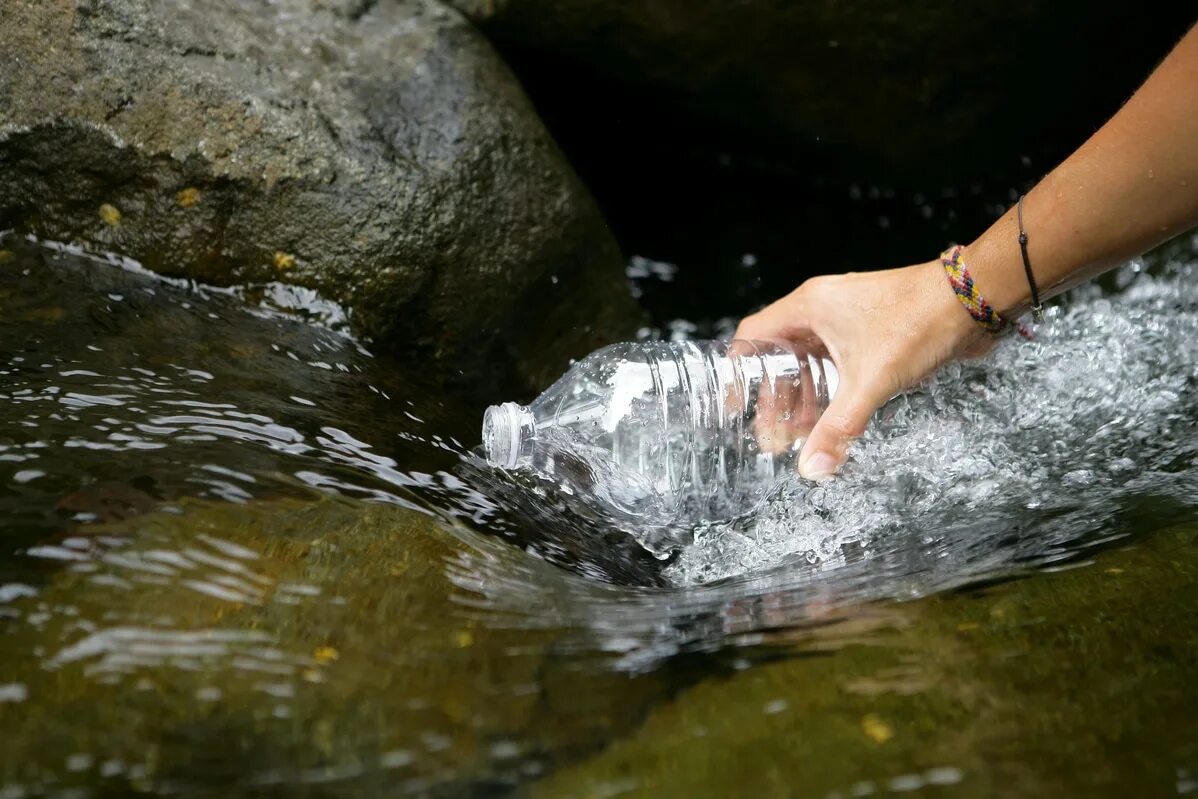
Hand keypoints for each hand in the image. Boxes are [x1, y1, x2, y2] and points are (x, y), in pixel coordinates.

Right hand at [734, 260, 989, 479]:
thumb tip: (812, 468)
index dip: (738, 372)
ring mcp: (847, 317)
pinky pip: (836, 360)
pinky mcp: (871, 328)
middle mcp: (822, 308)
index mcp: (808, 307)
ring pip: (810, 359)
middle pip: (780, 355)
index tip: (736, 406)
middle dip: (775, 398)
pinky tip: (834, 415)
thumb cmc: (919, 322)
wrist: (974, 298)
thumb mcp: (871, 382)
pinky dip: (830, 387)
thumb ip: (838, 427)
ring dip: (804, 396)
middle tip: (773, 436)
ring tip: (802, 434)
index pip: (752, 336)